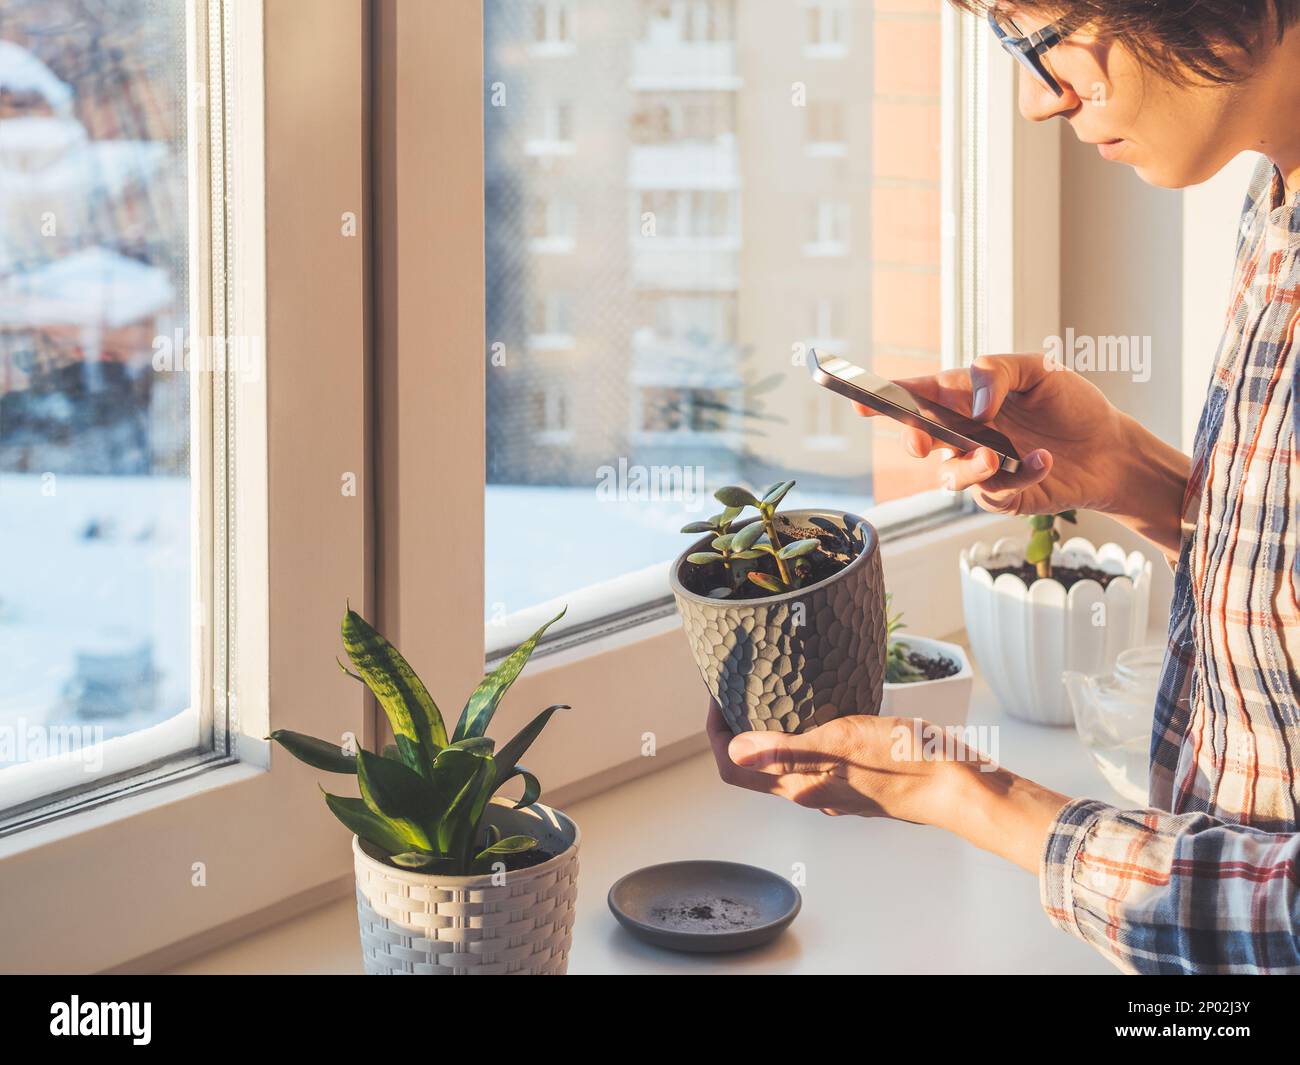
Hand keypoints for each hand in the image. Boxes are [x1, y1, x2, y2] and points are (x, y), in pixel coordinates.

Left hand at [706, 700, 958, 822]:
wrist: (955, 786)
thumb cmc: (903, 760)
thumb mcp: (840, 743)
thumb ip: (787, 749)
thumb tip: (734, 750)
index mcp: (800, 785)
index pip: (734, 770)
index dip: (716, 736)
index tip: (715, 700)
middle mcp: (812, 791)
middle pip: (754, 768)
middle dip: (735, 731)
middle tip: (735, 692)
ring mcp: (835, 788)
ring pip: (785, 763)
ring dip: (767, 734)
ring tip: (769, 694)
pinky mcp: (857, 779)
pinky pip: (815, 759)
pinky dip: (801, 735)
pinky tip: (816, 709)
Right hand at [855, 353, 1128, 516]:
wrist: (1111, 448)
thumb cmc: (1071, 404)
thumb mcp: (1040, 368)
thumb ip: (998, 372)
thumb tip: (975, 409)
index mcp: (964, 398)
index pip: (916, 395)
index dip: (882, 398)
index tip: (858, 400)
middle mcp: (963, 434)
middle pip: (918, 439)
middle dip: (912, 442)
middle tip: (923, 443)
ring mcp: (978, 467)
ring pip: (949, 475)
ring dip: (968, 467)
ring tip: (997, 457)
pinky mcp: (1001, 496)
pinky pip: (995, 491)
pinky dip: (1022, 474)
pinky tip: (1044, 460)